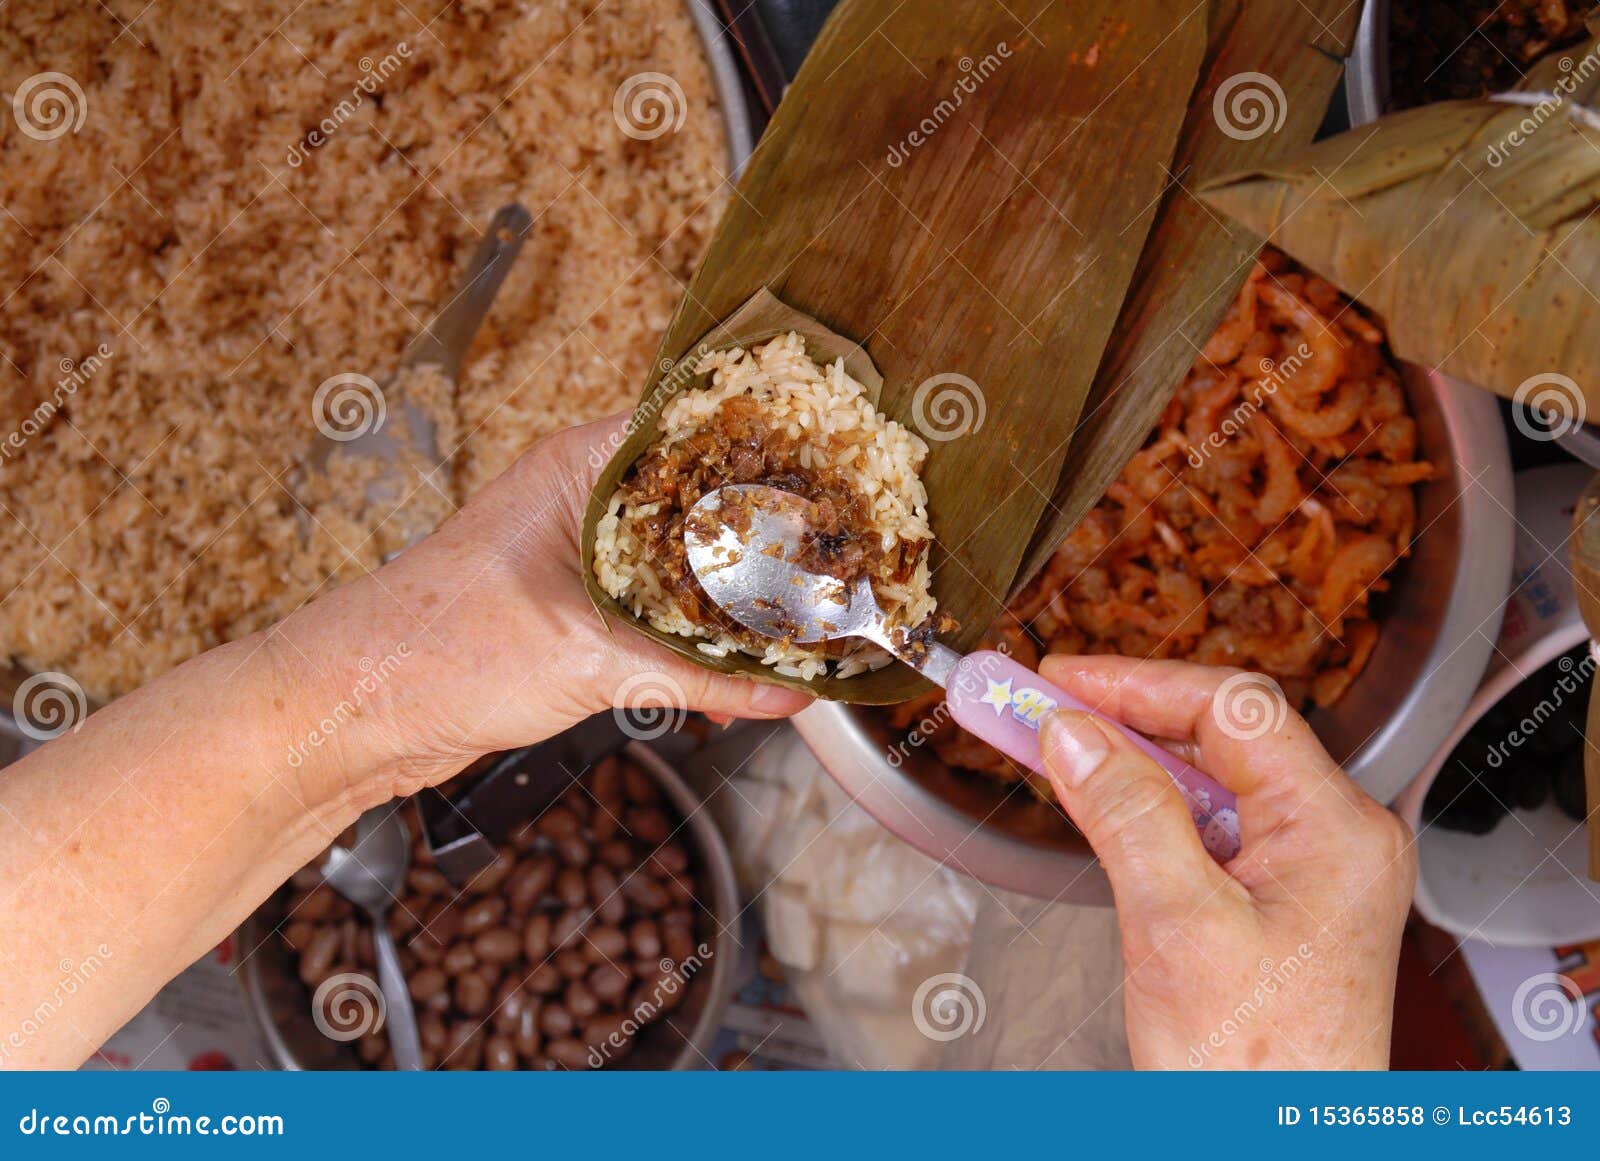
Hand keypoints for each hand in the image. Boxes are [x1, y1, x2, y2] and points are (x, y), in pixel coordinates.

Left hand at [275, 413, 810, 807]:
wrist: (354, 711)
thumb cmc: (439, 653)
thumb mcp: (590, 662)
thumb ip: (700, 676)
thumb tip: (786, 694)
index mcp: (584, 467)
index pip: (702, 434)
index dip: (774, 458)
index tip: (840, 486)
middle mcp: (583, 496)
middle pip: (700, 501)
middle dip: (767, 541)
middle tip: (842, 568)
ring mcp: (576, 548)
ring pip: (679, 559)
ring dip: (732, 597)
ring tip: (804, 622)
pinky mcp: (570, 602)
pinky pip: (653, 605)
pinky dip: (693, 634)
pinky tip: (739, 671)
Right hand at [1036, 655, 1414, 1069]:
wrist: (1277, 1152)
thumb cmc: (1258, 1070)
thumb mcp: (1177, 926)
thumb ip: (1125, 812)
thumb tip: (1072, 733)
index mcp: (1336, 828)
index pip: (1232, 709)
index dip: (1136, 685)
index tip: (1057, 681)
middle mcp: (1337, 837)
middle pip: (1222, 736)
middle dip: (1123, 715)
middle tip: (1038, 705)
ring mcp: (1312, 870)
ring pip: (1211, 779)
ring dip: (1129, 759)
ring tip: (1051, 744)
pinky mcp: (1281, 900)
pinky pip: (1210, 825)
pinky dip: (1147, 806)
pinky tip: (1098, 801)